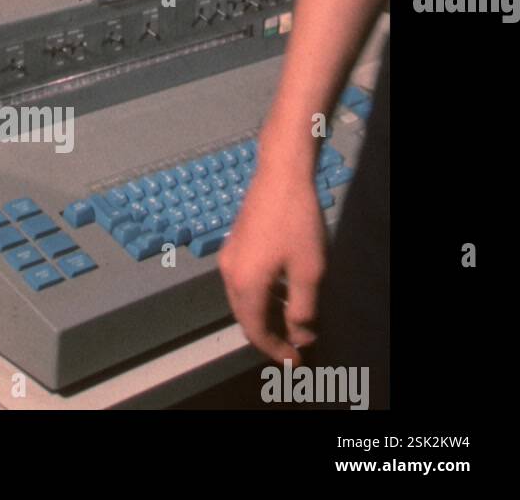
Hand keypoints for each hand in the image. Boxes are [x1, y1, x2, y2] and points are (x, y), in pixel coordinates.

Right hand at [218, 157, 325, 364]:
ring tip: (291, 323)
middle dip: (269, 336)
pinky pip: (243, 284)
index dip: (275, 350)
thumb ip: (302, 308)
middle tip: (294, 346)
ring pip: (243, 301)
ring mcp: (228, 259)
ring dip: (265, 316)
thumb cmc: (297, 223)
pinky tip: (281, 293)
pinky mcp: (233, 247)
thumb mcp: (309, 271)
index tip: (295, 360)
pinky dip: (260, 298)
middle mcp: (229, 275)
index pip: (256, 331)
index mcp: (246, 285)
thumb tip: (300, 334)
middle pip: (245, 318)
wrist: (280, 177)